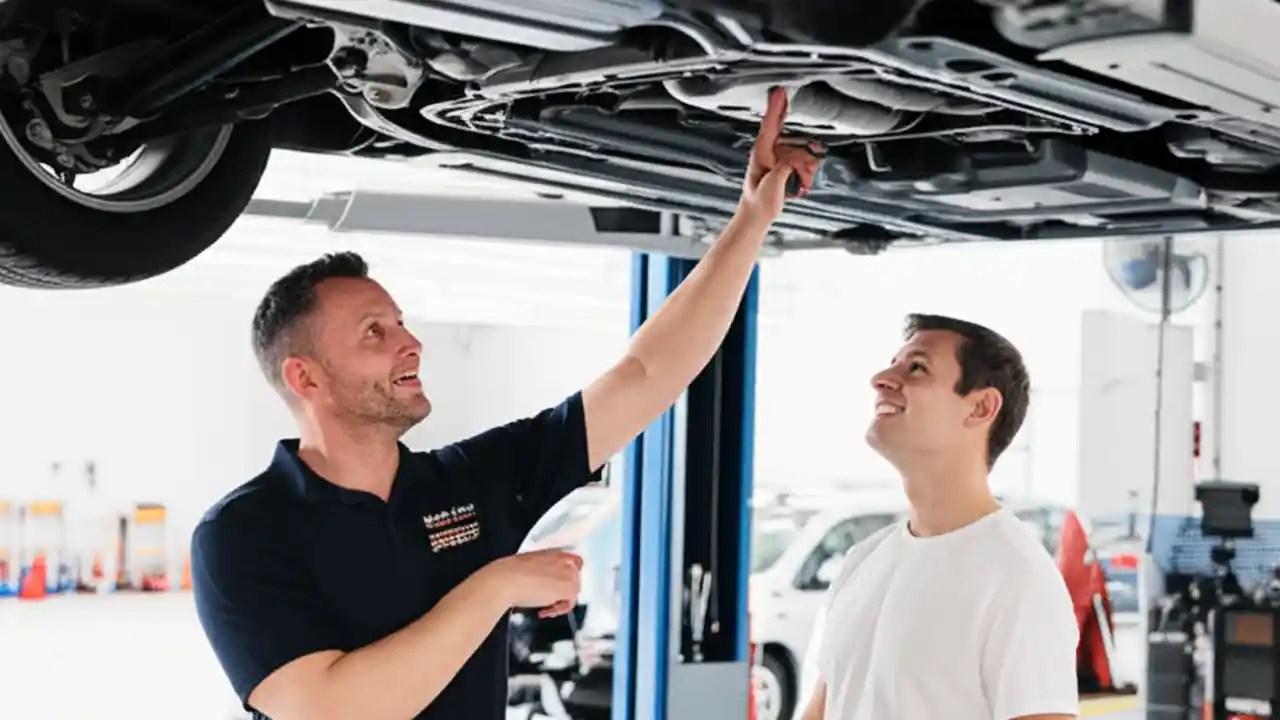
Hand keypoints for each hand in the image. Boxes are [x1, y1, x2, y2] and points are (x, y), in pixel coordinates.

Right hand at [482, 549, 582, 618]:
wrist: (507, 580)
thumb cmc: (509, 573)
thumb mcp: (529, 563)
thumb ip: (543, 568)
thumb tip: (544, 579)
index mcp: (555, 552)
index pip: (574, 563)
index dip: (566, 576)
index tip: (557, 586)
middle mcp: (566, 561)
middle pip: (575, 580)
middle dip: (562, 591)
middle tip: (548, 599)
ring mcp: (570, 574)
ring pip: (573, 592)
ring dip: (559, 601)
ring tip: (542, 606)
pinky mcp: (569, 589)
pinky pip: (569, 604)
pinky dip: (557, 610)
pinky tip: (543, 611)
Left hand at [737, 87, 823, 223]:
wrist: (756, 215)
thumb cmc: (759, 202)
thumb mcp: (772, 185)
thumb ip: (784, 168)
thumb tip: (795, 158)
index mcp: (761, 153)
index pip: (770, 125)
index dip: (776, 107)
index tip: (780, 91)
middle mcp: (769, 152)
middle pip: (794, 140)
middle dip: (803, 155)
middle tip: (801, 170)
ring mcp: (778, 158)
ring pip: (802, 152)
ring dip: (805, 168)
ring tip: (798, 182)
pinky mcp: (784, 165)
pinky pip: (804, 161)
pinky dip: (806, 172)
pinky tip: (801, 183)